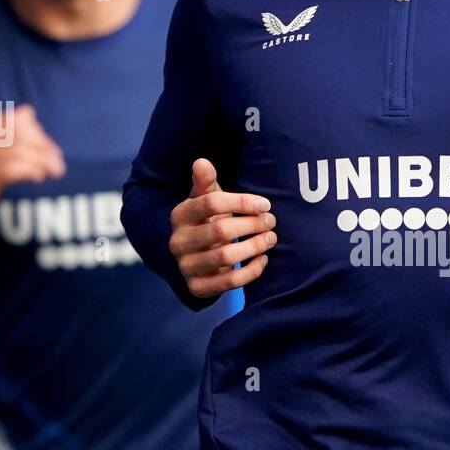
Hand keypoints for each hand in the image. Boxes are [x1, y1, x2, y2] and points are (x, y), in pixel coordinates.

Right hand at [0, 103, 65, 244]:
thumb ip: (2, 139)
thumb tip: (30, 114)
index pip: (11, 119)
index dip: (36, 132)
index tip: (50, 149)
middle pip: (18, 134)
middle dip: (44, 147)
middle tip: (58, 163)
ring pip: (18, 150)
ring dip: (43, 160)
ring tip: (55, 171)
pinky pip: (12, 168)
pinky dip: (31, 171)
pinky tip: (37, 178)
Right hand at [168, 157, 276, 298]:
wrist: (190, 257)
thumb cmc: (204, 221)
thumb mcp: (202, 200)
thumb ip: (205, 182)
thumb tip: (202, 161)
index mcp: (180, 215)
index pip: (212, 203)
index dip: (242, 202)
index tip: (265, 204)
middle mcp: (178, 241)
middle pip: (221, 230)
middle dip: (252, 225)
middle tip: (271, 221)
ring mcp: (186, 266)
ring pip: (226, 257)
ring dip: (255, 247)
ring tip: (271, 238)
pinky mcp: (197, 288)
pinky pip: (229, 282)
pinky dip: (251, 271)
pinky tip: (263, 259)